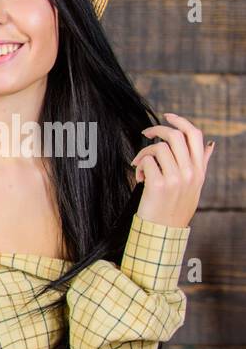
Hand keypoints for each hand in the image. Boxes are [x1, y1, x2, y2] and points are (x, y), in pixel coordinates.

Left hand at [133, 112, 214, 227]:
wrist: (163, 232)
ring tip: (140, 165)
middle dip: (157, 130)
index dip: (181, 121)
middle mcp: (190, 172)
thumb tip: (210, 144)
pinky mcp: (158, 185)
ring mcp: (175, 178)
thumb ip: (201, 164)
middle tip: (145, 134)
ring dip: (144, 153)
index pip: (195, 135)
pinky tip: (139, 177)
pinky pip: (146, 161)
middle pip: (175, 136)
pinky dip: (139, 165)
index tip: (167, 116)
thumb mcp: (195, 185)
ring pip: (158, 148)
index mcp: (199, 170)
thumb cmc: (176, 207)